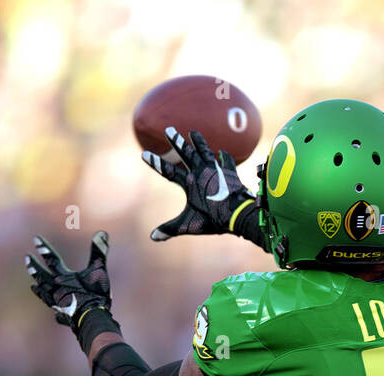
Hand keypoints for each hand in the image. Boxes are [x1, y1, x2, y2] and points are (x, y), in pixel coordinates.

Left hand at [25, 230, 110, 328]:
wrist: (92, 319)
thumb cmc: (96, 294)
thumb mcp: (99, 270)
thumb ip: (99, 251)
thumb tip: (102, 232)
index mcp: (63, 276)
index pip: (51, 259)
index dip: (44, 248)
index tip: (35, 239)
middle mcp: (56, 289)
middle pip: (42, 275)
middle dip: (34, 266)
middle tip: (27, 258)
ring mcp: (58, 303)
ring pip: (44, 293)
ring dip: (39, 286)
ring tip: (33, 284)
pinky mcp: (64, 314)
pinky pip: (55, 311)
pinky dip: (53, 308)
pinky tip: (54, 313)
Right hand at [142, 128, 264, 247]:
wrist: (239, 214)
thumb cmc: (214, 220)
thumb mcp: (189, 225)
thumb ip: (170, 229)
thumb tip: (153, 237)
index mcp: (190, 183)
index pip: (169, 171)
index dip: (156, 163)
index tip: (144, 154)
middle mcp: (202, 172)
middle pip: (187, 153)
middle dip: (177, 141)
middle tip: (169, 130)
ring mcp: (217, 170)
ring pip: (205, 151)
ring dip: (199, 142)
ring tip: (194, 133)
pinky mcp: (230, 172)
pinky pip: (227, 161)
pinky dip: (224, 157)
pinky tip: (222, 153)